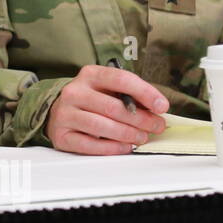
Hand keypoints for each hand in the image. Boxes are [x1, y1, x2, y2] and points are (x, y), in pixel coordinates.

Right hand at [45, 64, 168, 154]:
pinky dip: (112, 148)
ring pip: (101, 126)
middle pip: (112, 107)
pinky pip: (89, 145)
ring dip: (128, 134)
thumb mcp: (108, 89)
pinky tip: (125, 147)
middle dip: (141, 119)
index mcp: (89, 75)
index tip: (162, 106)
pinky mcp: (61, 135)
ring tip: (142, 138)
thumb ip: (130, 95)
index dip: (145, 93)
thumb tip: (157, 109)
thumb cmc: (92, 100)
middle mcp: (74, 92)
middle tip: (156, 126)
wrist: (60, 112)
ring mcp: (64, 114)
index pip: (121, 79)